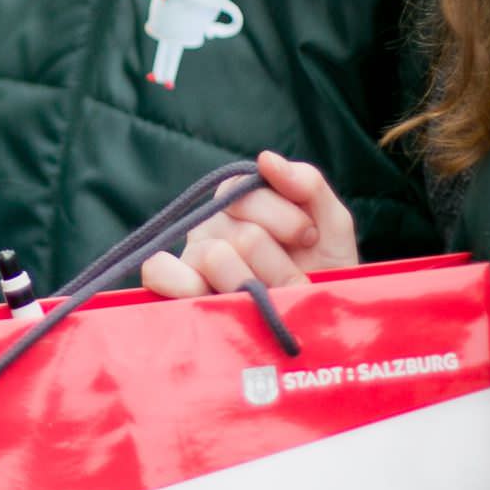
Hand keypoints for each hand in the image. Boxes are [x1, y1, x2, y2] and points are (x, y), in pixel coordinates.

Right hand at [141, 151, 358, 297]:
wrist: (323, 329)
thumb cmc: (325, 274)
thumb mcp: (331, 225)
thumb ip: (308, 184)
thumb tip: (265, 159)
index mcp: (240, 204)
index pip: (243, 190)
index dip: (285, 218)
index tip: (308, 239)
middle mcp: (210, 228)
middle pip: (240, 232)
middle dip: (278, 262)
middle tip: (294, 281)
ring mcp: (190, 262)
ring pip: (214, 256)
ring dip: (254, 285)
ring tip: (268, 300)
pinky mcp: (175, 296)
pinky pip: (158, 271)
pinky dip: (179, 282)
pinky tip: (209, 297)